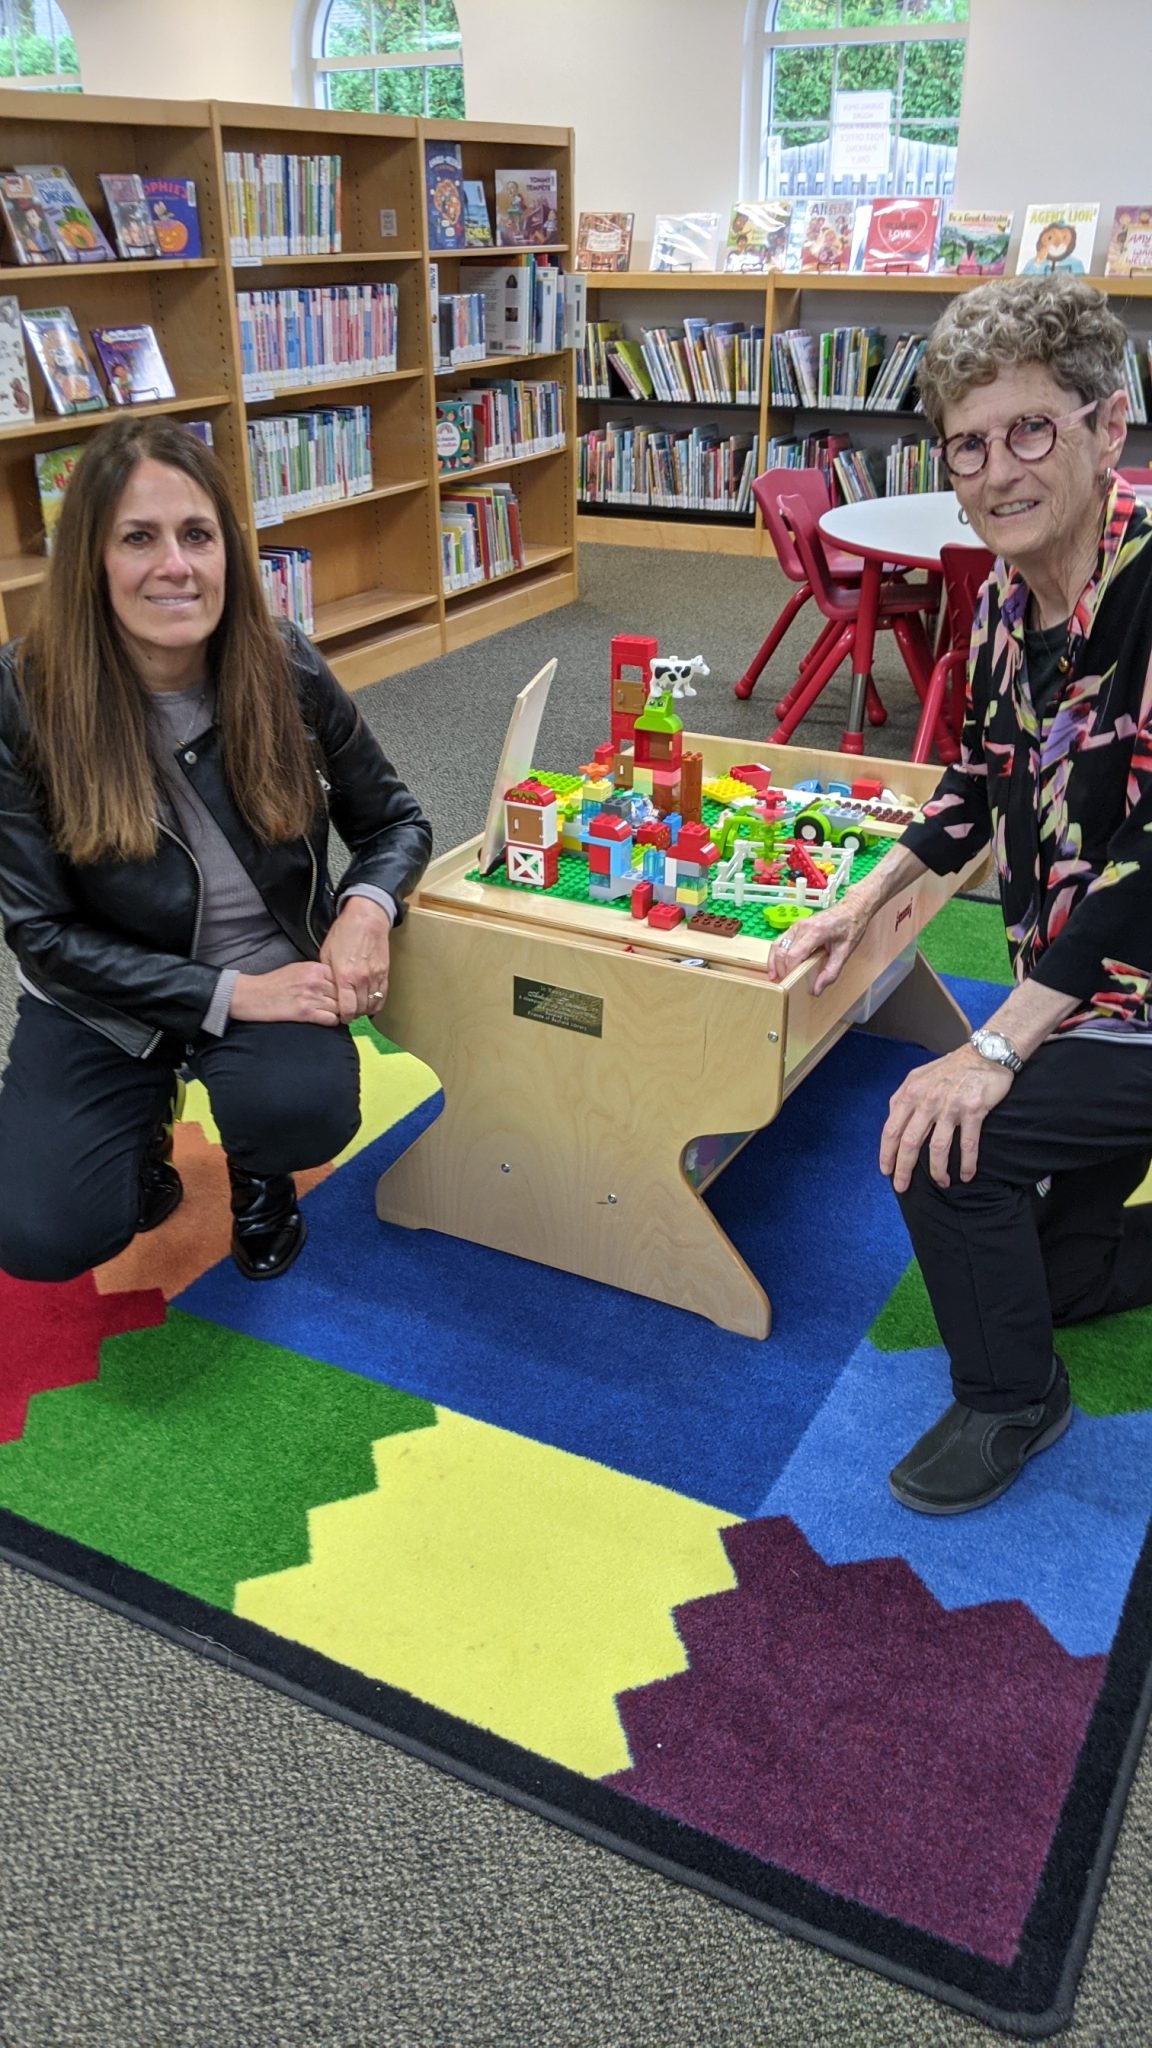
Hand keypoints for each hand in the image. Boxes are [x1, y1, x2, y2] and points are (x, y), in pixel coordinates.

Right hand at [229, 962, 340, 1025]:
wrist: (254, 995)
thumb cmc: (274, 982)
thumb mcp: (298, 969)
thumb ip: (319, 973)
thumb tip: (337, 980)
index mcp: (315, 968)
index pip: (343, 978)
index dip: (347, 988)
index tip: (347, 994)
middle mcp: (316, 981)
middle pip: (344, 993)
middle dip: (346, 1001)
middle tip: (346, 1007)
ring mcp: (312, 997)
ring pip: (340, 1007)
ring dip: (341, 1013)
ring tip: (339, 1015)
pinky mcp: (306, 1013)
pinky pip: (331, 1019)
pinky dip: (333, 1021)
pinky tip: (328, 1020)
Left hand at [319, 897, 392, 1021]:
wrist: (367, 918)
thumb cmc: (344, 932)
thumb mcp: (326, 953)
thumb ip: (327, 974)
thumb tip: (327, 989)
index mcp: (344, 976)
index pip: (346, 1008)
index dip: (343, 1017)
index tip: (340, 1017)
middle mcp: (361, 979)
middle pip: (360, 1009)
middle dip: (353, 1014)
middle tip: (347, 1013)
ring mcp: (375, 977)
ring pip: (372, 1004)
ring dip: (364, 1010)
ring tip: (357, 1008)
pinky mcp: (385, 973)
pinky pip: (383, 996)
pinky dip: (377, 1003)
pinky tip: (370, 1003)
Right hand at [765, 896, 870, 993]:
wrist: (852, 909)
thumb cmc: (850, 927)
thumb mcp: (845, 952)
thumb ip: (831, 972)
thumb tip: (817, 990)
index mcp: (815, 932)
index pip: (794, 954)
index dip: (790, 971)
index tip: (790, 985)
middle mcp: (802, 926)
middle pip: (782, 951)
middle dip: (780, 970)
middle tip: (783, 986)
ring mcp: (796, 925)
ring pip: (777, 945)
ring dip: (774, 963)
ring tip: (775, 978)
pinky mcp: (795, 926)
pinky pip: (780, 941)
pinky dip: (775, 954)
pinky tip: (776, 966)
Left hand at [880, 1046, 1014, 1193]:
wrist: (986, 1053)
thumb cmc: (952, 1067)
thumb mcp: (920, 1076)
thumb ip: (905, 1098)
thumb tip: (894, 1120)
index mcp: (910, 1093)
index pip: (891, 1129)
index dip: (887, 1153)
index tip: (886, 1170)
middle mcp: (927, 1100)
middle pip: (909, 1142)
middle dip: (904, 1169)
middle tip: (902, 1187)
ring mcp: (949, 1105)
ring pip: (938, 1147)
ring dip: (937, 1170)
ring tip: (941, 1183)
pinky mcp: (973, 1110)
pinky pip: (967, 1144)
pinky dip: (967, 1163)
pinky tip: (967, 1175)